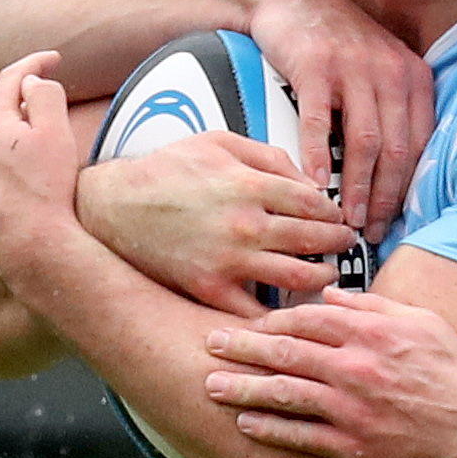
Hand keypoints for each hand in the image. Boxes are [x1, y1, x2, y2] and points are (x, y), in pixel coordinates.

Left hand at [0, 51, 82, 288]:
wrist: (34, 254)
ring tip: (19, 142)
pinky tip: (5, 183)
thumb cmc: (51, 191)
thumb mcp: (57, 133)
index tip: (55, 58)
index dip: (34, 63)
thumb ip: (44, 95)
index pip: (10, 79)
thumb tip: (30, 83)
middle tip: (34, 95)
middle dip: (9, 98)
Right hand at [76, 132, 354, 315]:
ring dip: (321, 278)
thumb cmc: (164, 172)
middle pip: (315, 239)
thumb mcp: (218, 143)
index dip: (334, 212)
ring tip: (325, 275)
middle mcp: (245, 225)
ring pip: (298, 278)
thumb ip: (268, 157)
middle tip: (343, 246)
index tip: (337, 217)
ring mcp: (229, 261)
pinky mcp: (210, 289)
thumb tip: (309, 182)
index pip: (316, 203)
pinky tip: (289, 308)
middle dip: (337, 243)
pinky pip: (257, 311)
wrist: (113, 207)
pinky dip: (280, 314)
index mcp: (250, 185)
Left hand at [201, 288, 456, 457]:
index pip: (305, 320)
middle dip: (240, 347)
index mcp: (371, 334)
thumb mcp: (422, 324)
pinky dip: (268, 429)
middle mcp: (355, 368)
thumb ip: (373, 307)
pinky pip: (300, 436)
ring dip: (242, 388)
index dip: (270, 321)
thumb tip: (329, 297)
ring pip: (283, 393)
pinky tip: (244, 423)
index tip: (247, 323)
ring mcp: (351, 409)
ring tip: (211, 385)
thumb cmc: (456, 374)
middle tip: (209, 343)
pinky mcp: (352, 447)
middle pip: (283, 352)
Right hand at [245, 0, 434, 240]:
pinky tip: (314, 184)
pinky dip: (317, 156)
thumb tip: (398, 174)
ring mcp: (353, 69)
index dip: (408, 191)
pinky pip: (319, 121)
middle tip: (370, 232)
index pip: (419, 146)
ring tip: (344, 218)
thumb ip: (394, 111)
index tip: (395, 223)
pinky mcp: (316, 67)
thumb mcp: (380, 69)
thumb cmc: (338, 42)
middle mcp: (391, 73)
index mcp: (413, 78)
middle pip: (395, 150)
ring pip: (364, 142)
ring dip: (356, 187)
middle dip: (385, 199)